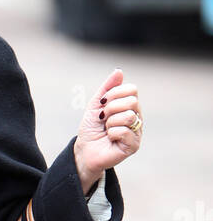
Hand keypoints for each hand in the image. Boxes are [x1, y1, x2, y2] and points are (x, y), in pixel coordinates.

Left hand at [74, 67, 141, 188]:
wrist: (84, 150)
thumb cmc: (91, 128)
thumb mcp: (95, 105)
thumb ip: (107, 88)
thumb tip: (119, 71)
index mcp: (130, 106)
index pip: (132, 89)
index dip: (114, 94)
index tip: (102, 104)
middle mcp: (137, 117)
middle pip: (132, 101)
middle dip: (111, 108)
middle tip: (103, 118)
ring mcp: (137, 131)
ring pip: (129, 116)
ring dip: (111, 122)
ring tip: (106, 129)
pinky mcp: (134, 145)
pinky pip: (125, 131)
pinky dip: (112, 133)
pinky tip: (110, 138)